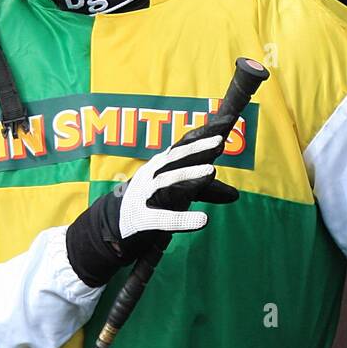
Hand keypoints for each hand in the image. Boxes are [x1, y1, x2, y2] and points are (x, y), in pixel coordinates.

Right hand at [66, 131, 239, 285]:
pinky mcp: (141, 218)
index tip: (227, 122)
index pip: (184, 144)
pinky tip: (202, 221)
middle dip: (198, 148)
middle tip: (220, 141)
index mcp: (161, 164)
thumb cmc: (150, 202)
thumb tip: (236, 195)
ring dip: (188, 175)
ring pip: (166, 182)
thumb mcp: (177, 192)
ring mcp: (144, 194)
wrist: (111, 225)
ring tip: (211, 172)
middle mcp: (151, 173)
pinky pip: (162, 218)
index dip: (204, 133)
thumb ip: (205, 192)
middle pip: (175, 157)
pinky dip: (182, 219)